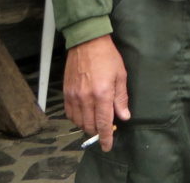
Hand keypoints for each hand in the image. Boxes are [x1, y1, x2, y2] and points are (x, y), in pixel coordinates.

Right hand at [64, 34, 129, 151]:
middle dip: (98, 132)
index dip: (105, 137)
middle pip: (90, 125)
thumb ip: (121, 98)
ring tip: (96, 122)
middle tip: (106, 129)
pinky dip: (77, 119)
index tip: (107, 147)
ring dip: (87, 126)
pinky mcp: (66, 93)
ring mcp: (74, 96)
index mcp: (102, 94)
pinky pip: (70, 113)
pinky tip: (84, 115)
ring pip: (78, 122)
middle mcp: (86, 98)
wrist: (86, 43)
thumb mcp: (120, 75)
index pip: (103, 123)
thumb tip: (124, 116)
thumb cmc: (107, 57)